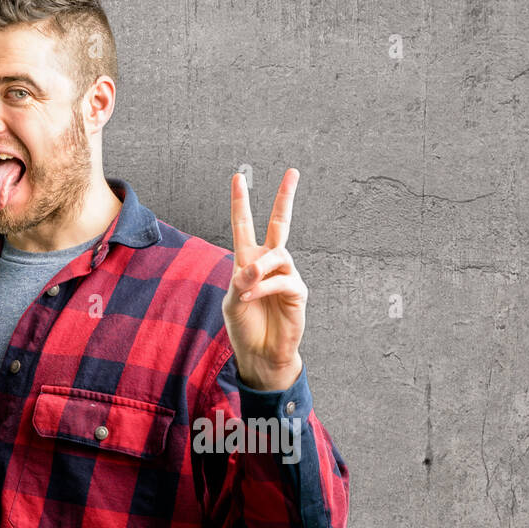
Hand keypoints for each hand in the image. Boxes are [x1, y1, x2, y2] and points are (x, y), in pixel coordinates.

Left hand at [222, 168, 306, 391]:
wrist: (260, 355)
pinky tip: (252, 297)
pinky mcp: (297, 292)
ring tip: (248, 286)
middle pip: (281, 224)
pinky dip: (265, 287)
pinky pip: (283, 281)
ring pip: (279, 255)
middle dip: (285, 198)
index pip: (244, 226)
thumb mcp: (231, 303)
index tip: (239, 177)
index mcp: (248, 262)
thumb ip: (239, 283)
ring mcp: (286, 276)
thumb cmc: (244, 328)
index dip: (241, 202)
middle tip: (293, 172)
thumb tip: (253, 267)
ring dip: (261, 268)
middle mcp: (269, 264)